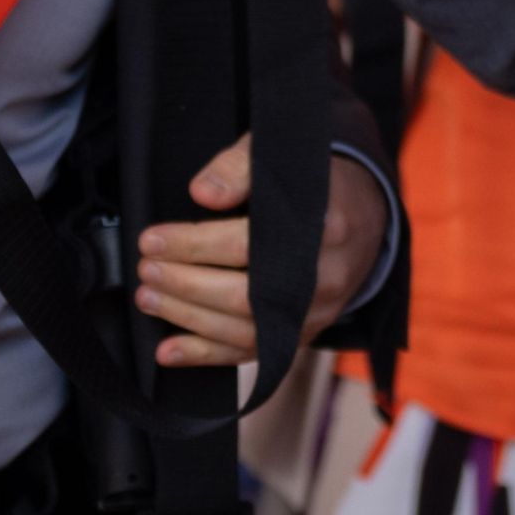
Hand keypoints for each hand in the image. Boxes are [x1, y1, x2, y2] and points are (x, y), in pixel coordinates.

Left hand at [132, 137, 386, 367]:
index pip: (248, 244)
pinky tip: (171, 350)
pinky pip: (255, 354)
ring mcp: (318, 312)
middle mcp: (326, 276)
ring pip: (248, 331)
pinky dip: (208, 356)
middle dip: (185, 285)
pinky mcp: (305, 333)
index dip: (194, 244)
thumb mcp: (284, 158)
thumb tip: (202, 192)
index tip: (152, 239)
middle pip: (246, 295)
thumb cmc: (316, 185)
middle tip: (147, 270)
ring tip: (149, 298)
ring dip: (189, 319)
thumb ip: (240, 168)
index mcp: (324, 226)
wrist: (367, 218)